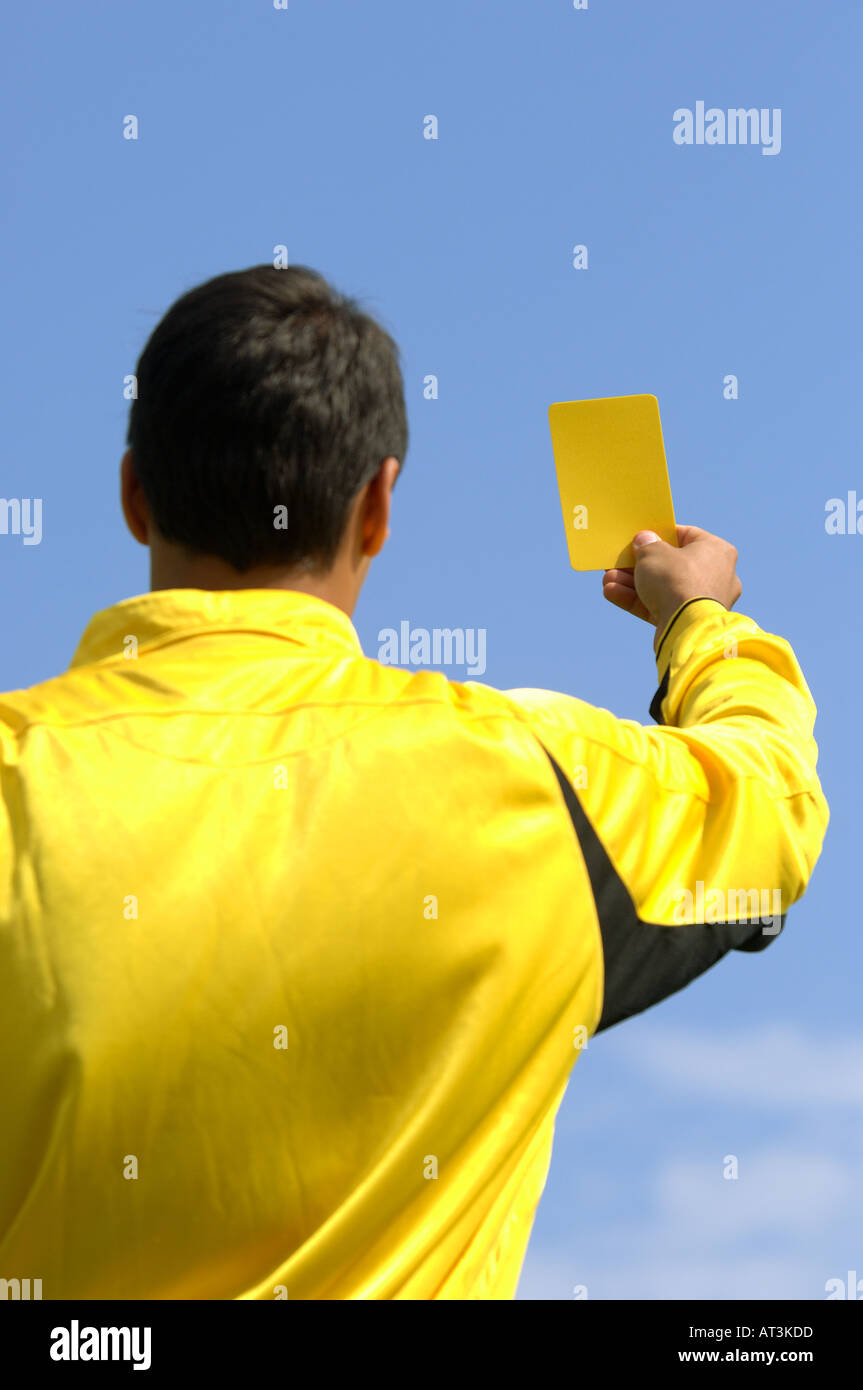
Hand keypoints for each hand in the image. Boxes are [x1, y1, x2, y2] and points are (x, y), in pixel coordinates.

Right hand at [602, 525, 742, 650]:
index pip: (686, 536)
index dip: (661, 535)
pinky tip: (612, 593)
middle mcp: (716, 575)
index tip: (641, 538)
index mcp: (716, 550)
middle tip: (619, 562)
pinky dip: (638, 601)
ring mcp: (703, 601)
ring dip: (633, 583)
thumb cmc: (676, 580)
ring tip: (608, 580)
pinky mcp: (689, 622)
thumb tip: (644, 540)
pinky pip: (661, 606)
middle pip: (671, 565)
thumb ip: (646, 544)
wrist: (686, 627)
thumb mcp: (653, 553)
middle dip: (640, 564)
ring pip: (663, 588)